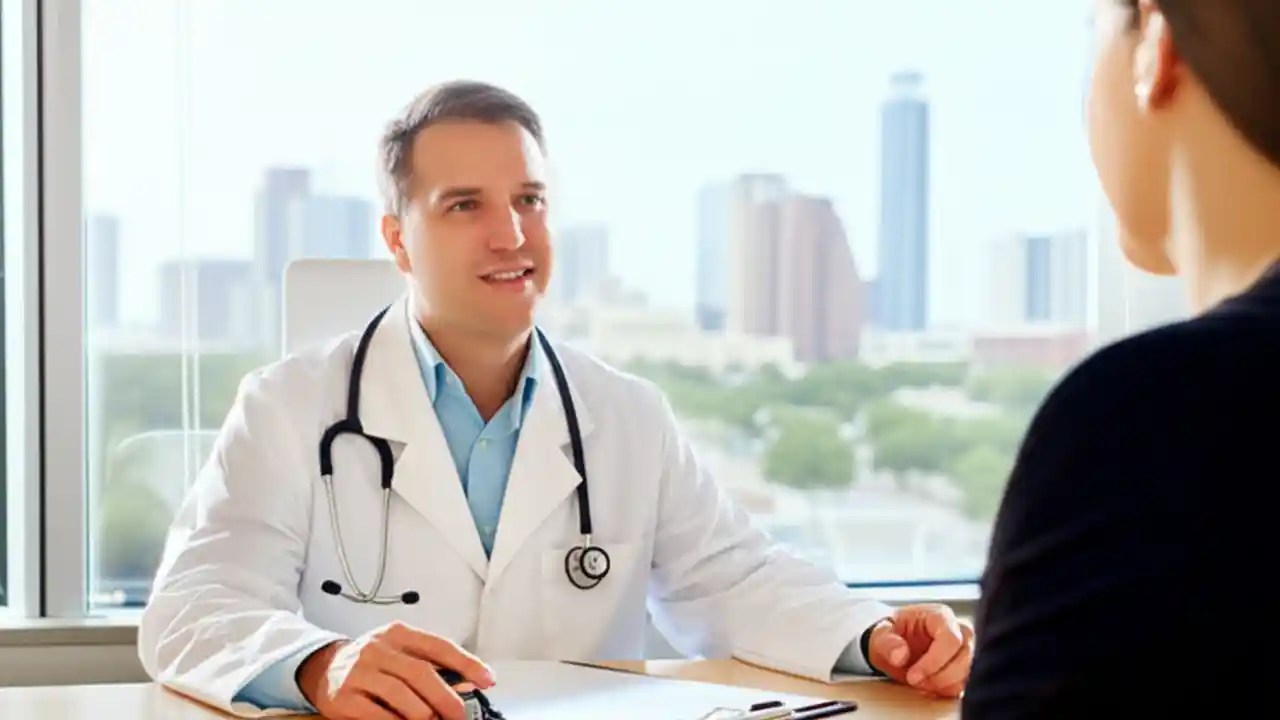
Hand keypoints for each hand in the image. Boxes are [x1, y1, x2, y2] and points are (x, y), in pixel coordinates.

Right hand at [297, 621, 493, 719]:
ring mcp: (359, 672)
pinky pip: (379, 716)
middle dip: (447, 699)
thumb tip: (467, 685)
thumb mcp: (401, 654)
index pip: (439, 646)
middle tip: (460, 715)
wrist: (325, 669)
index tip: (487, 680)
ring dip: (424, 715)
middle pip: (422, 673)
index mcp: (398, 633)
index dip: (467, 663)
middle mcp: (378, 648)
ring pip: (403, 697)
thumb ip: (431, 665)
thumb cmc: (374, 664)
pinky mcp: (344, 698)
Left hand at [867, 604, 972, 697]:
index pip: (951, 638)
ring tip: (919, 682)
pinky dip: (944, 690)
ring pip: (966, 672)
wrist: (891, 647)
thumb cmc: (890, 636)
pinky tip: (927, 686)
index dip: (934, 661)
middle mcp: (956, 630)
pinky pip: (963, 684)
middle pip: (964, 656)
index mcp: (938, 616)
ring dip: (941, 684)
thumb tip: (899, 654)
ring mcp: (962, 649)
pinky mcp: (962, 668)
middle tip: (914, 680)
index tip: (913, 675)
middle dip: (938, 676)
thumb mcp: (880, 636)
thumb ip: (887, 642)